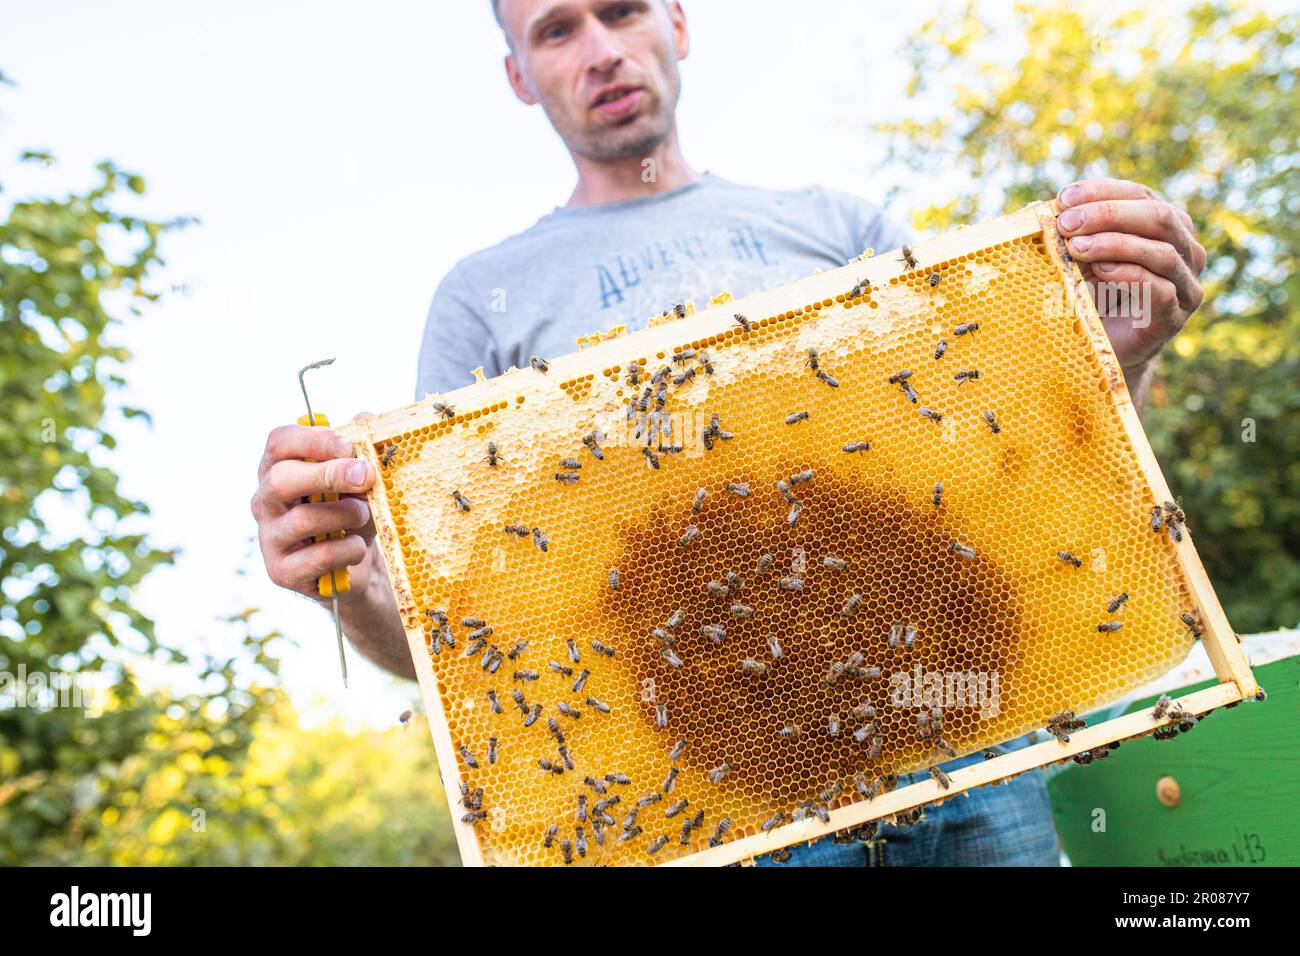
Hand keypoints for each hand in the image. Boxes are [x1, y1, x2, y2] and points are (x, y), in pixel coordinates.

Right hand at [251, 415, 377, 602]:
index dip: (314, 439)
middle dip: (329, 474)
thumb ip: (360, 449)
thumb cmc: (353, 515)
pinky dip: (349, 549)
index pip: (279, 442)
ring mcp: (269, 538)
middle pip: (282, 479)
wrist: (357, 568)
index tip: (350, 446)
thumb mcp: (361, 480)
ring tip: (365, 516)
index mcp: (278, 469)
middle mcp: (265, 501)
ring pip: (303, 519)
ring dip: (346, 514)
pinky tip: (357, 547)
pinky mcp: (282, 571)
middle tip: (365, 476)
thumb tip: (364, 417)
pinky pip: (319, 556)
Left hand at [1055, 178, 1205, 370]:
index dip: (1103, 192)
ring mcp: (1186, 284)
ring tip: (1077, 247)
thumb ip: (1074, 233)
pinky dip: (1128, 275)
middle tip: (1067, 223)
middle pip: (1159, 217)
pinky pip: (1160, 289)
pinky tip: (1100, 272)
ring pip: (1162, 252)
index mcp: (1166, 225)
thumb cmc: (1093, 295)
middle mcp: (1186, 249)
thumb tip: (1044, 208)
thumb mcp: (1081, 257)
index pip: (1141, 195)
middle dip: (1108, 214)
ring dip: (1114, 244)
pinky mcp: (1175, 316)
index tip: (1064, 198)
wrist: (1105, 349)